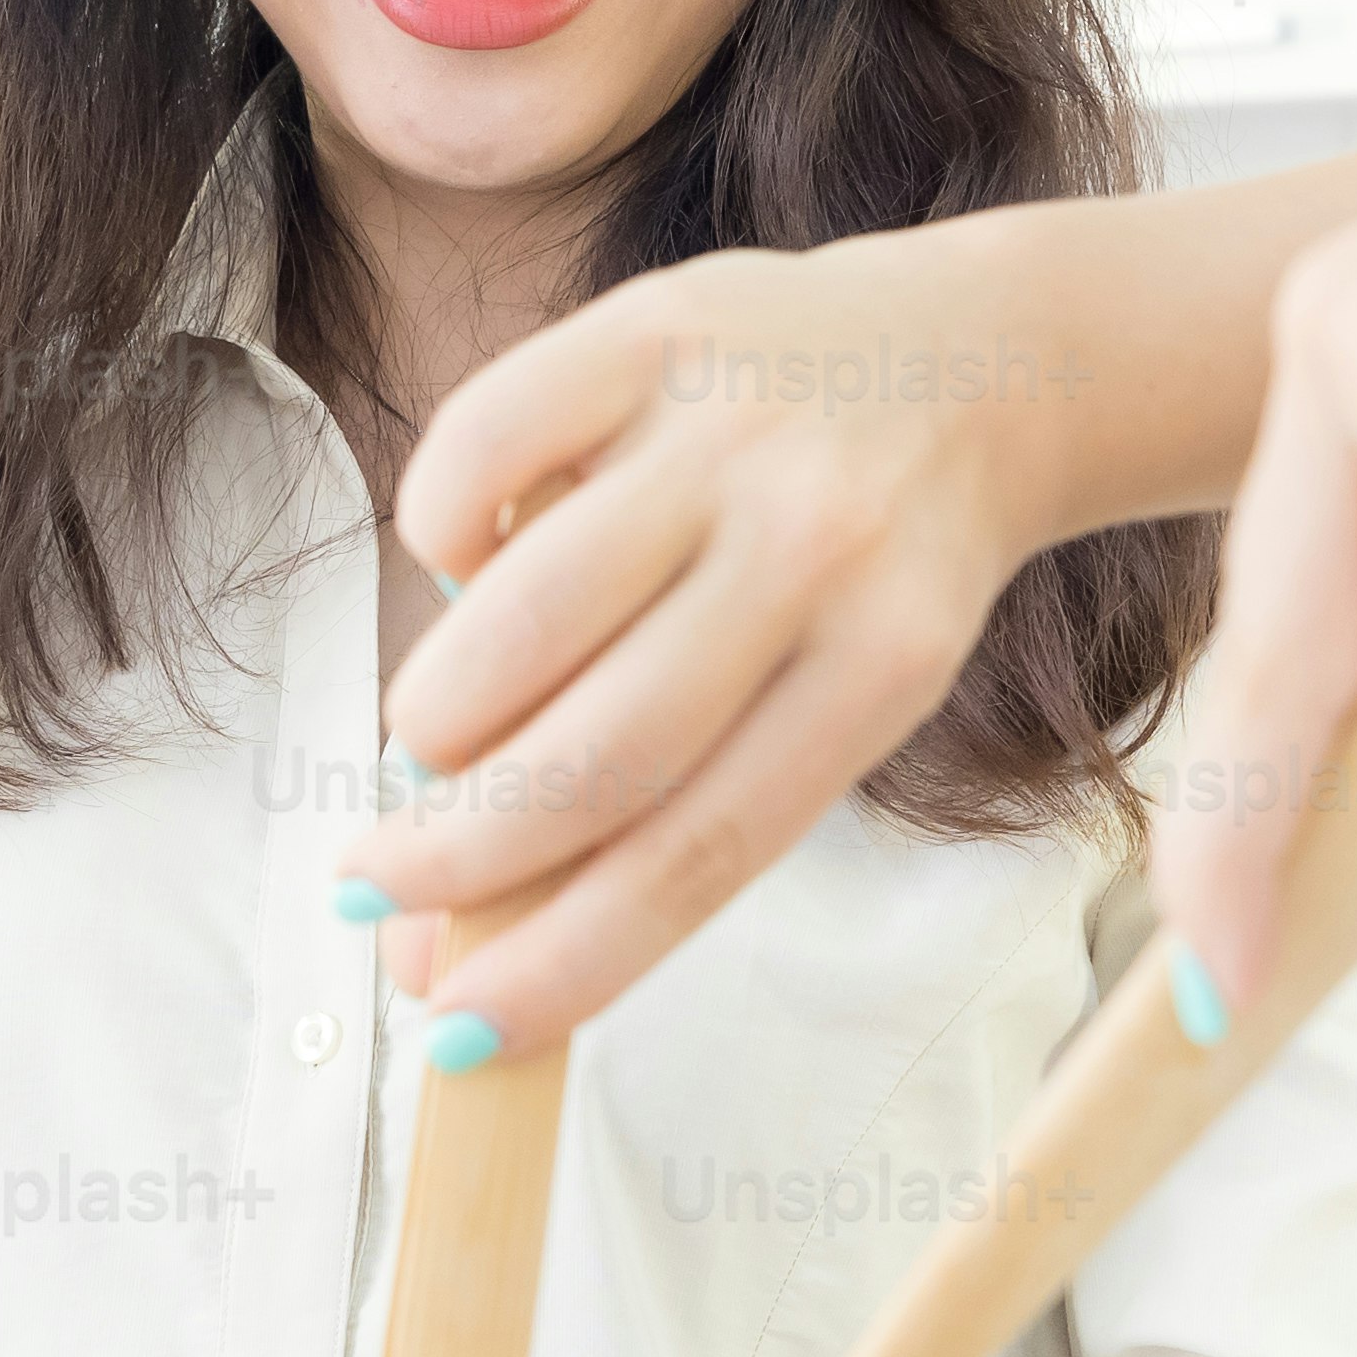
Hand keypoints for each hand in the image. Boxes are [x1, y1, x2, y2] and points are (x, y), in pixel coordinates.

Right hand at [367, 227, 1079, 1049]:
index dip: (565, 960)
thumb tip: (445, 967)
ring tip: (429, 743)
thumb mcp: (834, 696)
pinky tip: (463, 564)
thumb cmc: (871, 572)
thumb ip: (671, 813)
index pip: (698, 852)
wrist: (978, 361)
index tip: (455, 1028)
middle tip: (377, 885)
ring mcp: (729, 428)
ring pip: (529, 613)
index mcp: (880, 666)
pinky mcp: (654, 327)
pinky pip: (485, 444)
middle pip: (602, 751)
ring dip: (438, 713)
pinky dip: (441, 530)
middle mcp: (814, 545)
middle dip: (459, 854)